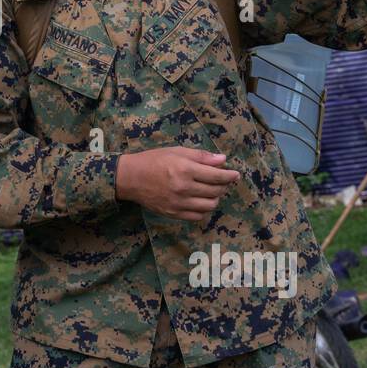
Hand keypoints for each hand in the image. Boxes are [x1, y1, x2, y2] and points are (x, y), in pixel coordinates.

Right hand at [115, 146, 240, 221]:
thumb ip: (200, 156)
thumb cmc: (153, 160)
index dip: (229, 176)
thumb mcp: (176, 151)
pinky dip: (204, 209)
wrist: (130, 178)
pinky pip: (197, 216)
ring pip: (209, 205)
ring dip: (215, 198)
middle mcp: (184, 187)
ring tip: (211, 191)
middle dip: (223, 186)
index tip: (235, 174)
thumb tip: (222, 160)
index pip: (217, 176)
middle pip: (215, 191)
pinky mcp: (174, 213)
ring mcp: (179, 203)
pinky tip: (201, 201)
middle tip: (222, 181)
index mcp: (185, 169)